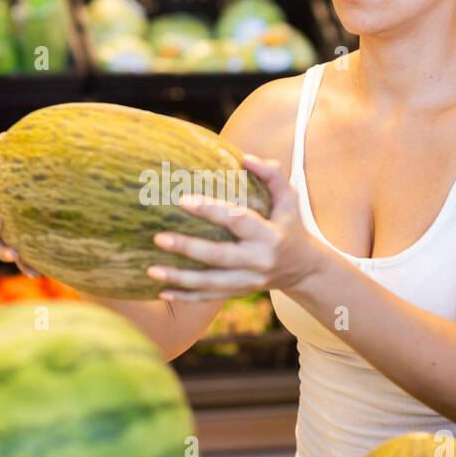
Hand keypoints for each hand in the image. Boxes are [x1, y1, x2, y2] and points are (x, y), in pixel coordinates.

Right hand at [0, 132, 39, 277]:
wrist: (57, 211)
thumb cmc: (35, 181)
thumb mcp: (28, 164)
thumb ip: (14, 149)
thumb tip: (0, 139)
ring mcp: (8, 239)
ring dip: (2, 250)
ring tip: (13, 252)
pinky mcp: (24, 254)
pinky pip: (23, 264)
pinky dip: (27, 268)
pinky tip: (37, 272)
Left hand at [146, 154, 321, 301]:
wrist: (304, 269)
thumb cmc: (290, 225)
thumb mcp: (290, 199)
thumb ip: (272, 176)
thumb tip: (246, 158)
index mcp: (270, 235)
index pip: (237, 221)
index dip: (211, 210)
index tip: (183, 200)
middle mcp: (258, 261)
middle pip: (218, 256)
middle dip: (187, 248)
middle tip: (158, 238)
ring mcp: (248, 281)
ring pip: (210, 284)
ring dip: (179, 278)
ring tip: (151, 270)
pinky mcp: (239, 292)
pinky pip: (209, 298)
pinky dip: (185, 297)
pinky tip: (162, 292)